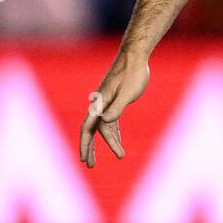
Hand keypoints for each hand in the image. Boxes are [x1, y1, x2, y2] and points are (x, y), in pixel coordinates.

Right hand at [80, 50, 149, 167]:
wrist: (134, 57)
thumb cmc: (132, 73)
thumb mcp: (127, 93)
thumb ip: (117, 107)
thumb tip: (106, 121)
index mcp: (99, 103)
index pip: (90, 129)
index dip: (88, 145)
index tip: (90, 159)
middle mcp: (99, 104)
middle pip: (91, 130)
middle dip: (89, 148)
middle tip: (89, 164)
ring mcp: (106, 103)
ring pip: (102, 127)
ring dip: (105, 142)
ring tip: (111, 157)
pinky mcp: (115, 101)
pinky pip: (111, 121)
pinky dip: (114, 132)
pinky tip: (118, 141)